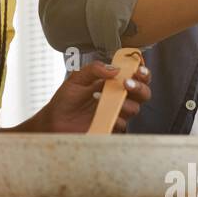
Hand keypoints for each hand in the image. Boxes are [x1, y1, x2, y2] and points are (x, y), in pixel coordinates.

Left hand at [28, 60, 151, 133]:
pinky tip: (100, 113)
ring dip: (126, 103)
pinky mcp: (110, 127)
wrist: (55, 119)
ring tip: (106, 99)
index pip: (136, 77)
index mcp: (113, 83)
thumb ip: (94, 70)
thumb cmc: (66, 99)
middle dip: (140, 87)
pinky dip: (115, 118)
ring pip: (134, 109)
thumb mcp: (77, 78)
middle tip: (127, 84)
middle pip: (143, 93)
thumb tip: (114, 69)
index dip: (143, 73)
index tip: (139, 70)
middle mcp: (118, 98)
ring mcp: (116, 113)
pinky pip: (122, 124)